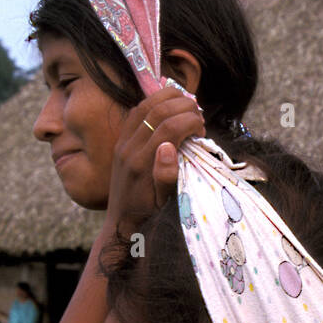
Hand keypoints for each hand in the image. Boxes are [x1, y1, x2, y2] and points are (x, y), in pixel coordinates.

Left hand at [105, 85, 204, 237]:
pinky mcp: (120, 142)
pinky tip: (168, 106)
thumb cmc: (148, 216)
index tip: (201, 131)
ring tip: (187, 105)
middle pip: (157, 111)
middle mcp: (129, 149)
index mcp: (142, 164)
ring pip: (144, 106)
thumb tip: (169, 146)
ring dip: (168, 98)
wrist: (121, 223)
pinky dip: (154, 102)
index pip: (169, 128)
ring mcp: (122, 143)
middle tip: (198, 116)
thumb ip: (166, 177)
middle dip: (183, 106)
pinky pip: (135, 112)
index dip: (190, 121)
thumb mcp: (162, 205)